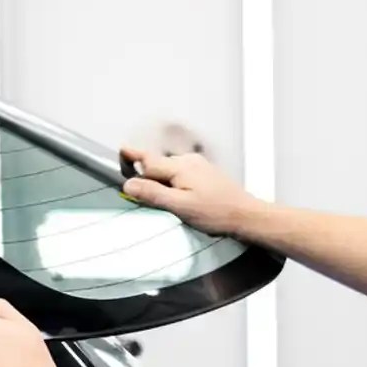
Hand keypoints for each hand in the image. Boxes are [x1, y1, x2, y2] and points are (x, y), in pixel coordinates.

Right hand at [120, 146, 265, 236]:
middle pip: (157, 164)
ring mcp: (198, 165)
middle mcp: (188, 161)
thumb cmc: (214, 213)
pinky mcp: (205, 173)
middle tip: (136, 192)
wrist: (246, 215)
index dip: (132, 158)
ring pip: (168, 169)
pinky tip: (176, 198)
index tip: (120, 151)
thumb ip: (153, 194)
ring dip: (159, 180)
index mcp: (180, 167)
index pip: (147, 161)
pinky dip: (171, 182)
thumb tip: (128, 185)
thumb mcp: (180, 206)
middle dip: (145, 175)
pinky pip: (180, 173)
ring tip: (159, 200)